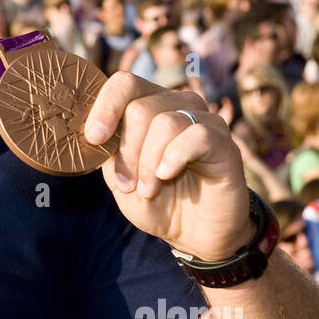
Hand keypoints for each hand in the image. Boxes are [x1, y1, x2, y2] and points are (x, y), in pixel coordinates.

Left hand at [84, 72, 249, 261]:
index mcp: (150, 106)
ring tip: (147, 190)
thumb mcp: (120, 180)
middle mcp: (178, 106)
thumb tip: (93, 133)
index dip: (105, 106)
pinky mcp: (224, 143)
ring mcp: (205, 121)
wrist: (195, 234)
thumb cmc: (157, 203)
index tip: (94, 138)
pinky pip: (196, 136)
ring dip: (147, 163)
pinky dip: (174, 158)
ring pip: (165, 123)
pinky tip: (167, 175)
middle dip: (126, 151)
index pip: (125, 84)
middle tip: (127, 184)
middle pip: (140, 108)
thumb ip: (108, 153)